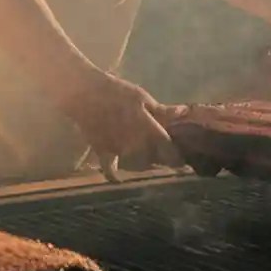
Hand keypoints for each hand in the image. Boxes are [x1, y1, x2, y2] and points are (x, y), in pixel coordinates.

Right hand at [63, 74, 184, 181]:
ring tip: (151, 161)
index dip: (178, 158)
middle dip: (163, 160)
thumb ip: (162, 110)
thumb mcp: (142, 97)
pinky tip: (119, 179)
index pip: (168, 150)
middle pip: (155, 160)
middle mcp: (136, 145)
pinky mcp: (103, 152)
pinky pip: (109, 169)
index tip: (185, 161)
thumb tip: (183, 113)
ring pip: (137, 165)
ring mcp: (119, 151)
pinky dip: (114, 175)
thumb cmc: (116, 92)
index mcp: (149, 131)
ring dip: (145, 165)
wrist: (85, 93)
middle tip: (168, 158)